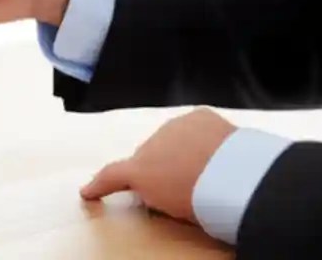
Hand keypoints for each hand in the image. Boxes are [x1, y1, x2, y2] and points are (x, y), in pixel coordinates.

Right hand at [81, 108, 237, 223]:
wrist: (234, 177)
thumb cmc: (200, 201)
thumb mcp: (169, 206)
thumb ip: (156, 194)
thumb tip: (157, 188)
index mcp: (139, 171)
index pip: (112, 175)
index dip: (98, 185)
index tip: (86, 191)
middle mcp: (150, 143)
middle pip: (147, 154)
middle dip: (157, 165)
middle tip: (177, 182)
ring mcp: (174, 126)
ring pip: (172, 138)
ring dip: (180, 149)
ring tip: (203, 168)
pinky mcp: (199, 115)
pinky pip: (196, 126)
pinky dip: (202, 137)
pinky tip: (218, 150)